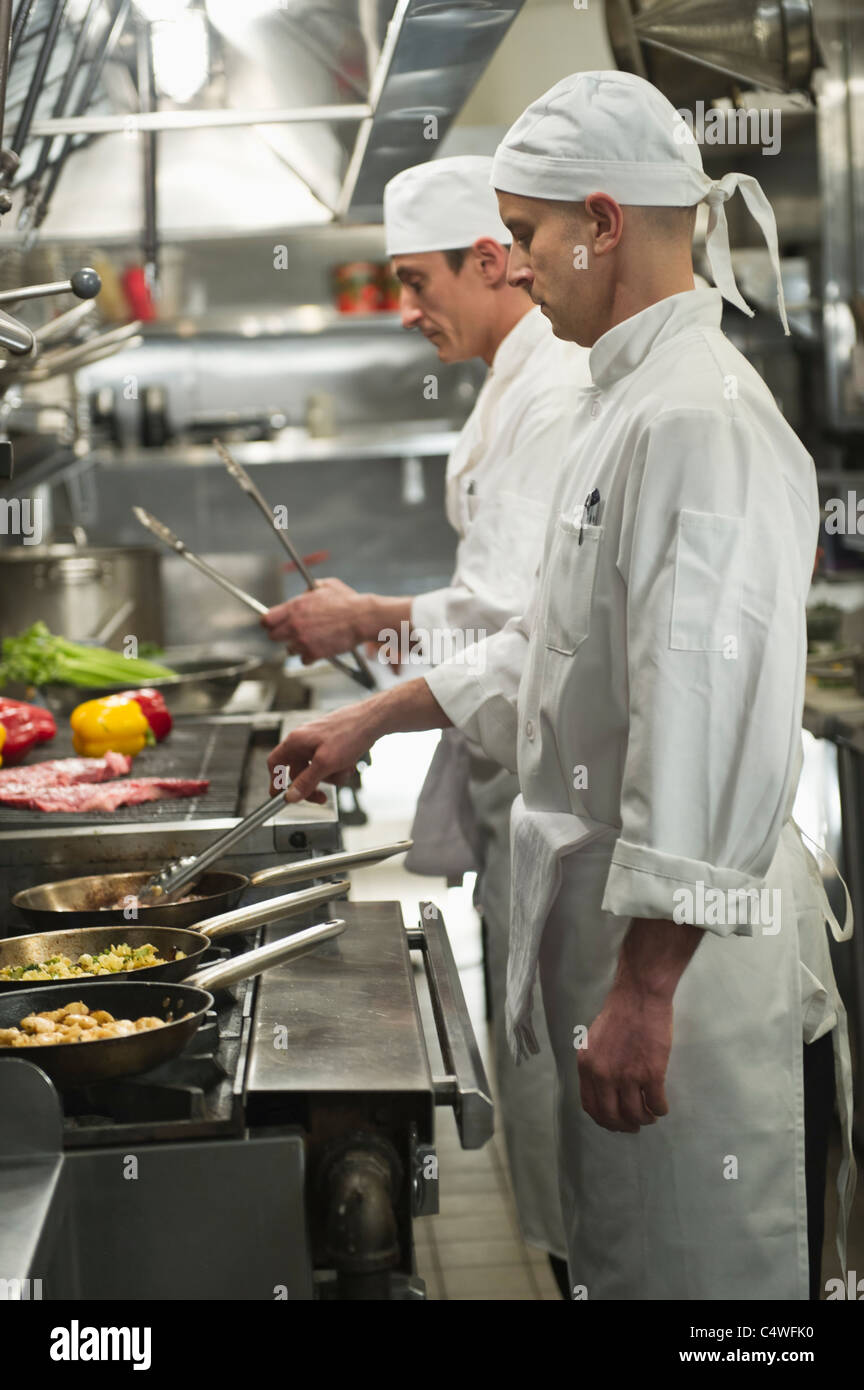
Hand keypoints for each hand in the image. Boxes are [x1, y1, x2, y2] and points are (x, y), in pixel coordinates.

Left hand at [260, 578, 365, 660]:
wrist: (362, 618)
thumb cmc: (348, 601)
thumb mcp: (326, 585)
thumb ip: (310, 590)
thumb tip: (304, 593)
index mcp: (295, 607)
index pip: (267, 619)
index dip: (269, 623)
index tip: (272, 625)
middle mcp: (295, 625)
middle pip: (273, 637)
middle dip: (282, 635)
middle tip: (292, 633)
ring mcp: (303, 641)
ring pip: (288, 650)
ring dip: (297, 646)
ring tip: (310, 640)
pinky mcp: (314, 653)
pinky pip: (304, 660)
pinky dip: (310, 657)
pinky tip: (319, 648)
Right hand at [267, 702, 376, 804]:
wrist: (373, 721)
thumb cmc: (349, 733)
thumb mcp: (325, 763)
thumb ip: (306, 781)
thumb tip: (290, 796)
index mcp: (296, 741)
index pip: (275, 763)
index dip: (276, 781)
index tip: (281, 796)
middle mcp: (304, 741)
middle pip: (298, 771)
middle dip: (311, 785)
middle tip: (320, 797)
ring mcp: (318, 743)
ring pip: (316, 771)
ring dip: (330, 776)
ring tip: (343, 770)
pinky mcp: (332, 746)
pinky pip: (329, 766)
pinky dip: (339, 769)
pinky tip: (349, 764)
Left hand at [578, 983, 672, 1132]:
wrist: (639, 997)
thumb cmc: (619, 1014)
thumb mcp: (594, 1041)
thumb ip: (595, 1065)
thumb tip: (603, 1089)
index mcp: (587, 1066)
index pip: (591, 1106)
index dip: (604, 1120)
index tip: (615, 1122)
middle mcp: (603, 1075)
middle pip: (612, 1116)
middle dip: (625, 1126)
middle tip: (635, 1125)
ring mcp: (627, 1076)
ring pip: (636, 1114)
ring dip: (645, 1119)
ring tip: (650, 1115)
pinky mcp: (651, 1073)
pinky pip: (656, 1104)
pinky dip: (660, 1110)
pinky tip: (661, 1106)